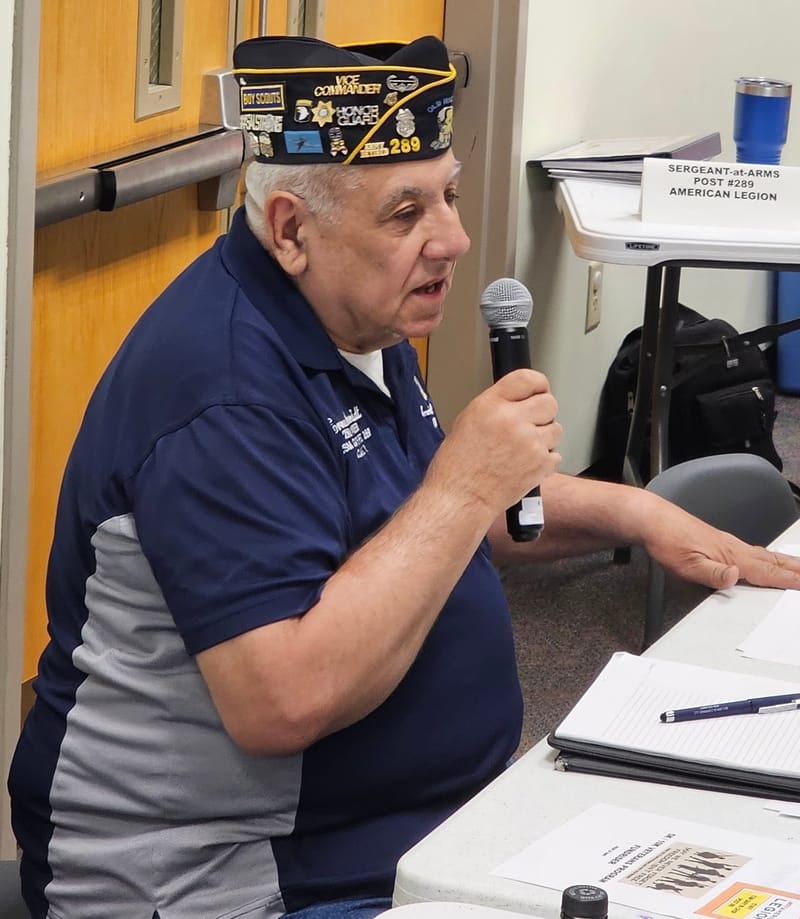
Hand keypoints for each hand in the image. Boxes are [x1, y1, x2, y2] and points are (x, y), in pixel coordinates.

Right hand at [427, 368, 561, 519]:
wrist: (461, 499)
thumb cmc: (457, 467)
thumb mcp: (467, 422)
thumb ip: (495, 406)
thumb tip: (517, 401)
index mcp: (490, 406)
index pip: (527, 379)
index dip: (537, 384)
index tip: (539, 389)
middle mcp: (512, 420)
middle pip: (549, 402)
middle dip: (543, 413)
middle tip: (531, 424)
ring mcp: (529, 442)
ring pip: (556, 429)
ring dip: (544, 437)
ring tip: (524, 449)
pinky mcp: (541, 464)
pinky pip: (555, 454)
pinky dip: (544, 460)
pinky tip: (525, 464)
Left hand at [642, 493, 799, 590]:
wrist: (653, 520)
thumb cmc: (667, 541)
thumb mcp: (686, 565)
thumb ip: (713, 574)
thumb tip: (735, 577)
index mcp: (732, 556)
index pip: (768, 571)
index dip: (790, 579)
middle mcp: (735, 548)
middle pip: (773, 561)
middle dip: (796, 569)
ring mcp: (728, 544)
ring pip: (765, 555)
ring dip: (786, 563)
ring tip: (799, 569)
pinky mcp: (720, 542)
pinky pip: (753, 552)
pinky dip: (769, 558)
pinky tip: (766, 560)